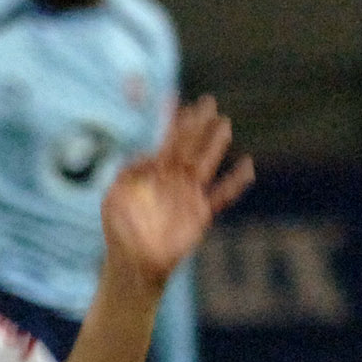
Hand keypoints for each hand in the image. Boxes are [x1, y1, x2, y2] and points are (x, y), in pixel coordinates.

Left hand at [101, 97, 252, 289]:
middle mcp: (172, 180)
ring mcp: (188, 195)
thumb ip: (128, 172)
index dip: (170, 121)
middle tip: (208, 101)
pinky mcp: (200, 214)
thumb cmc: (120, 231)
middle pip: (188, 145)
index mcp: (152, 173)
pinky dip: (234, 182)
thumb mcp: (114, 197)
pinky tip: (247, 167)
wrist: (134, 262)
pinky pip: (221, 196)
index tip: (176, 98)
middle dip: (197, 124)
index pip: (164, 141)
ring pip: (205, 163)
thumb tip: (149, 153)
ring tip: (224, 123)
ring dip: (214, 144)